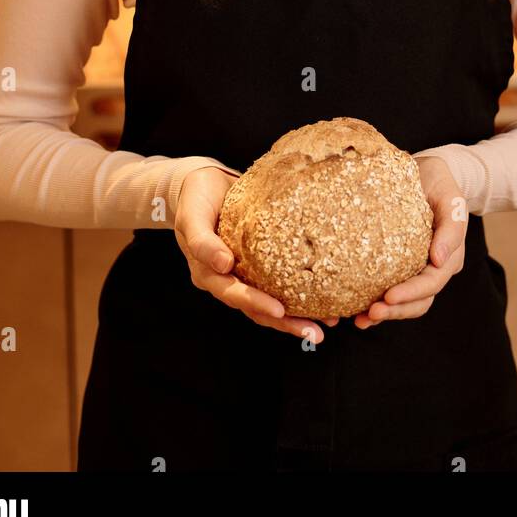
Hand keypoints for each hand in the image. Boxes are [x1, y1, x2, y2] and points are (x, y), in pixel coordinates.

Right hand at [174, 165, 338, 343]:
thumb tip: (224, 265)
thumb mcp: (192, 217)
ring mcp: (243, 272)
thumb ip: (202, 241)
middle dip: (284, 323)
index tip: (279, 311)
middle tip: (313, 334)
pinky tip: (319, 295)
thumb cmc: (194, 199)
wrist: (201, 182)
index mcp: (209, 275)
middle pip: (256, 308)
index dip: (256, 304)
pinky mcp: (257, 261)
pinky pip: (277, 280)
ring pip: (269, 300)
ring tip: (324, 326)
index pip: (234, 295)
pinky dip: (296, 290)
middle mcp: (227, 279)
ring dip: (295, 316)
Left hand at [353, 154, 467, 329]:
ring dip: (385, 314)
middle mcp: (433, 268)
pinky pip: (388, 288)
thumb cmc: (440, 183)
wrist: (426, 174)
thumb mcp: (450, 198)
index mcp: (448, 256)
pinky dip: (373, 301)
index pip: (431, 282)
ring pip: (404, 302)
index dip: (411, 293)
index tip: (388, 296)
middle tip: (370, 313)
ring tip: (360, 319)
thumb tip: (440, 261)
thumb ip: (451, 227)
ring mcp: (415, 269)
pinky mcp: (398, 265)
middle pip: (418, 301)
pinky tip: (354, 307)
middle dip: (395, 311)